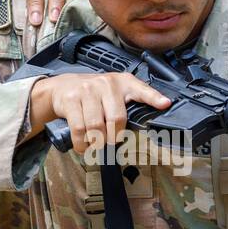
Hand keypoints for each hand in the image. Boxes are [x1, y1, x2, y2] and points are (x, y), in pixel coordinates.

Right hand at [28, 72, 169, 153]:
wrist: (62, 87)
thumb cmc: (93, 95)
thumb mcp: (114, 94)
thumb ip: (130, 105)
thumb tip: (144, 128)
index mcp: (123, 83)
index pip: (142, 90)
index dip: (154, 98)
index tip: (166, 104)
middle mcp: (107, 83)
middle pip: (117, 119)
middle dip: (113, 137)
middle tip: (109, 141)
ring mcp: (87, 89)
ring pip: (96, 126)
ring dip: (96, 142)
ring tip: (95, 144)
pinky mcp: (72, 99)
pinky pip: (79, 128)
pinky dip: (82, 144)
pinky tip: (83, 145)